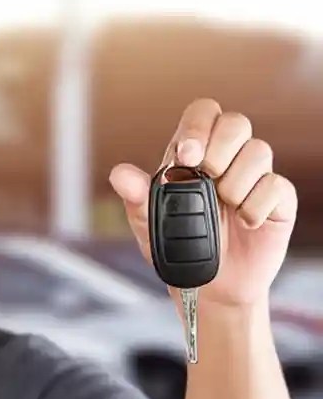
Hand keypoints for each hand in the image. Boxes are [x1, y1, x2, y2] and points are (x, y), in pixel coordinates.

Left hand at [108, 98, 297, 309]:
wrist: (208, 285)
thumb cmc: (176, 244)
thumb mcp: (147, 222)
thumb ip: (135, 196)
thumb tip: (120, 175)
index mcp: (192, 154)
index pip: (203, 113)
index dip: (198, 125)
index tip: (186, 155)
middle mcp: (226, 158)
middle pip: (236, 122)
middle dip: (220, 147)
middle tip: (207, 176)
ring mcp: (254, 177)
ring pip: (259, 151)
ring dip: (236, 182)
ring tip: (223, 207)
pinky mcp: (277, 200)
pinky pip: (277, 186)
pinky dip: (257, 205)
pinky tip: (244, 222)